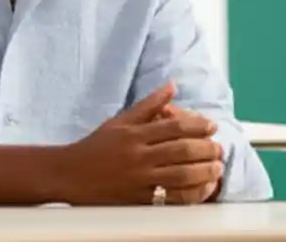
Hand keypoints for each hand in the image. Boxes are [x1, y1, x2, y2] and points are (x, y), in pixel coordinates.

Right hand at [55, 83, 224, 204]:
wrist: (67, 175)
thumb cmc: (95, 146)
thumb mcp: (120, 120)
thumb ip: (149, 104)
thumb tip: (172, 85)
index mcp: (135, 134)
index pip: (175, 127)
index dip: (198, 125)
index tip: (212, 127)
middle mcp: (138, 156)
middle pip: (181, 150)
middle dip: (206, 149)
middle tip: (219, 149)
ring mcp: (137, 179)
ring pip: (179, 175)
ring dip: (203, 171)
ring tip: (217, 168)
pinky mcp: (135, 199)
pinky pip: (168, 198)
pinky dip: (188, 194)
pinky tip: (202, 189)